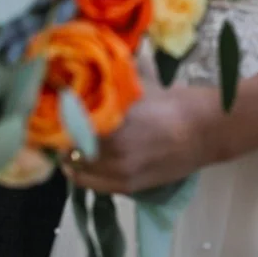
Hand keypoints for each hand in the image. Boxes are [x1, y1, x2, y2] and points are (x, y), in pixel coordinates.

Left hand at [63, 84, 219, 195]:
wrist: (205, 130)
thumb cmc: (173, 101)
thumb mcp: (139, 85)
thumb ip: (111, 83)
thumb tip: (87, 70)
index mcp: (114, 119)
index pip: (69, 123)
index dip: (58, 116)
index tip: (52, 107)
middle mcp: (112, 148)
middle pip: (69, 147)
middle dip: (63, 136)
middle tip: (60, 125)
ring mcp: (119, 170)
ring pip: (77, 168)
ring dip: (71, 155)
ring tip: (70, 143)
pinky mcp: (127, 186)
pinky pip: (92, 183)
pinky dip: (84, 172)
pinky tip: (84, 160)